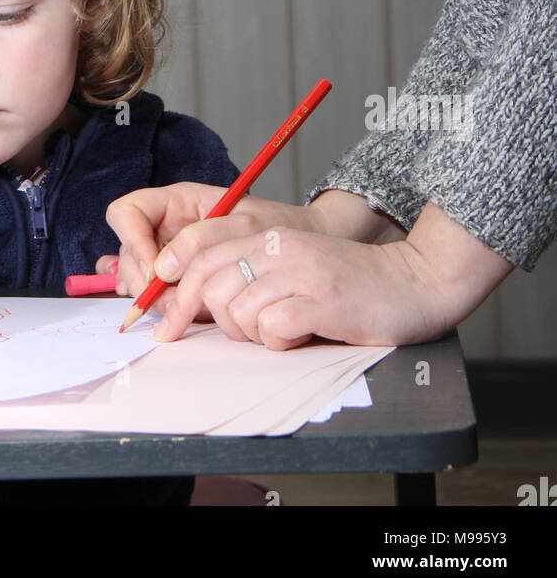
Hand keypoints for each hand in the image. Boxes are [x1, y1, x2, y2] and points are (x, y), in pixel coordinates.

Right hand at [96, 183, 323, 311]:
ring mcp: (168, 254)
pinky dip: (158, 305)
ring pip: (135, 277)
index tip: (152, 271)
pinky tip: (174, 312)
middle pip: (126, 251)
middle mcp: (165, 226)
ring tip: (183, 310)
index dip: (131, 240)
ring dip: (153, 299)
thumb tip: (160, 268)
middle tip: (170, 305)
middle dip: (142, 281)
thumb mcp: (242, 227)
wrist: (297, 250)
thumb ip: (200, 242)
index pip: (127, 212)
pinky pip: (151, 292)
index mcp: (177, 202)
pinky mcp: (176, 280)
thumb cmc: (274, 227)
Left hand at [152, 225, 452, 348]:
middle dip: (204, 319)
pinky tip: (301, 336)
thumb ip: (249, 272)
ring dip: (251, 334)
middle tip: (216, 336)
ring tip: (280, 330)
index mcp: (267, 234)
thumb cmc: (348, 285)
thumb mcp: (292, 265)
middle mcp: (278, 246)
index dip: (173, 289)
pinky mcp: (319, 299)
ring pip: (236, 310)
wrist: (411, 282)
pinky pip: (270, 330)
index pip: (199, 251)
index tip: (165, 320)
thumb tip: (194, 301)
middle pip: (208, 283)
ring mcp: (298, 271)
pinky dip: (279, 343)